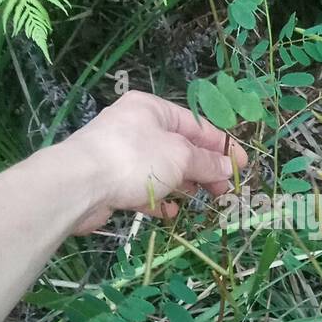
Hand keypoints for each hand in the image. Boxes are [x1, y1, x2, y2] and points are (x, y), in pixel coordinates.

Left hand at [56, 90, 247, 232]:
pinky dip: (158, 199)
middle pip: (179, 147)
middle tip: (224, 190)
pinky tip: (169, 212)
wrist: (79, 184)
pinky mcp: (110, 180)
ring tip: (202, 199)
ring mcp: (120, 154)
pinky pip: (141, 188)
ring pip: (161, 168)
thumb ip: (207, 163)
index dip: (221, 145)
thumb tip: (228, 169)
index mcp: (151, 108)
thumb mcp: (180, 157)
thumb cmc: (135, 159)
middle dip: (204, 168)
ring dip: (183, 184)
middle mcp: (135, 126)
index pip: (195, 124)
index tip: (241, 165)